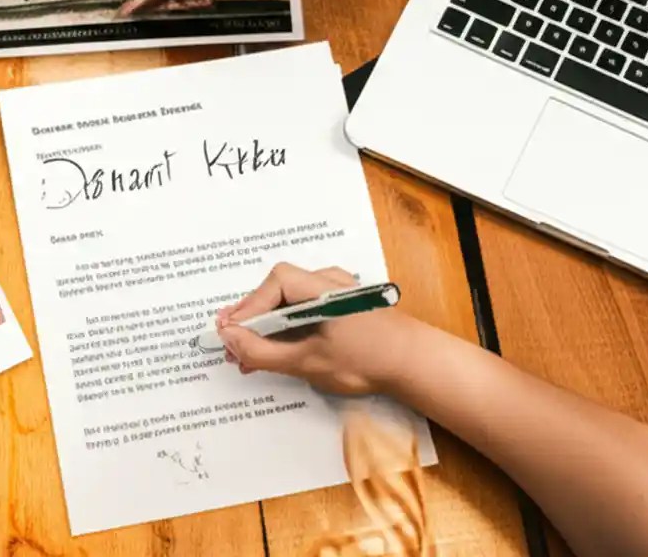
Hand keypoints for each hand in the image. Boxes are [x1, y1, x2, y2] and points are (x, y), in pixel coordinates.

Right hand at [216, 262, 415, 394]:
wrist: (417, 365)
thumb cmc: (368, 360)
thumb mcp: (308, 361)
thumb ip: (263, 351)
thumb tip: (229, 339)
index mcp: (322, 286)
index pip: (274, 284)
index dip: (248, 307)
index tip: (230, 332)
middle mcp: (330, 281)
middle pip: (279, 290)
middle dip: (253, 318)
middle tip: (232, 344)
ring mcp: (339, 293)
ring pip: (291, 302)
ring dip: (269, 326)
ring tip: (249, 353)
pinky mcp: (345, 307)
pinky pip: (306, 310)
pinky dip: (288, 327)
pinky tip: (277, 349)